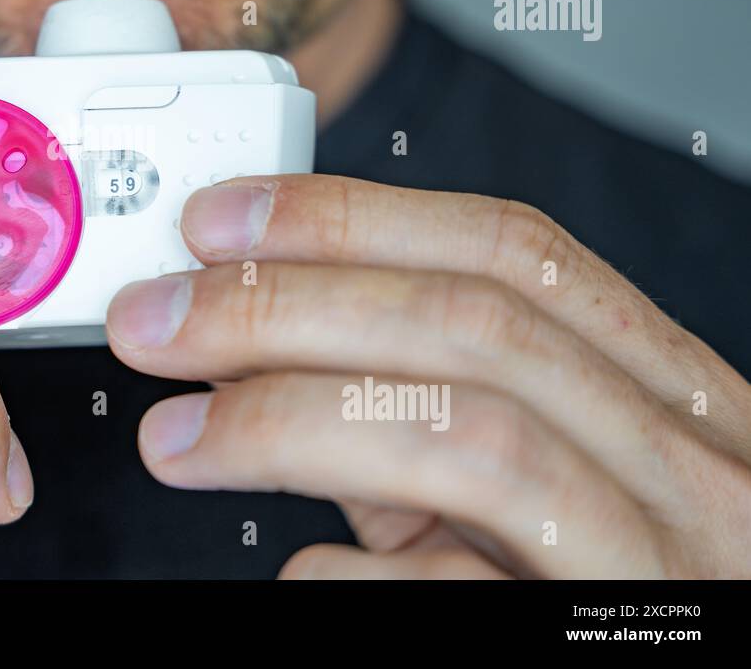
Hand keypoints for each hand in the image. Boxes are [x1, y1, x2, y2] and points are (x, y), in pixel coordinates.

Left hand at [107, 174, 750, 577]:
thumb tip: (253, 339)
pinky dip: (348, 570)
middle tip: (154, 322)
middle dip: (281, 307)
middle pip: (471, 325)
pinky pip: (457, 591)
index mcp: (666, 388)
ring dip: (286, 419)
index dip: (345, 218)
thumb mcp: (520, 481)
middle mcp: (690, 462)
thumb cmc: (593, 578)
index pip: (510, 251)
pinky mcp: (603, 648)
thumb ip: (409, 405)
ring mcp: (663, 561)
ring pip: (470, 437)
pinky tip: (288, 565)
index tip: (216, 222)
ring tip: (173, 438)